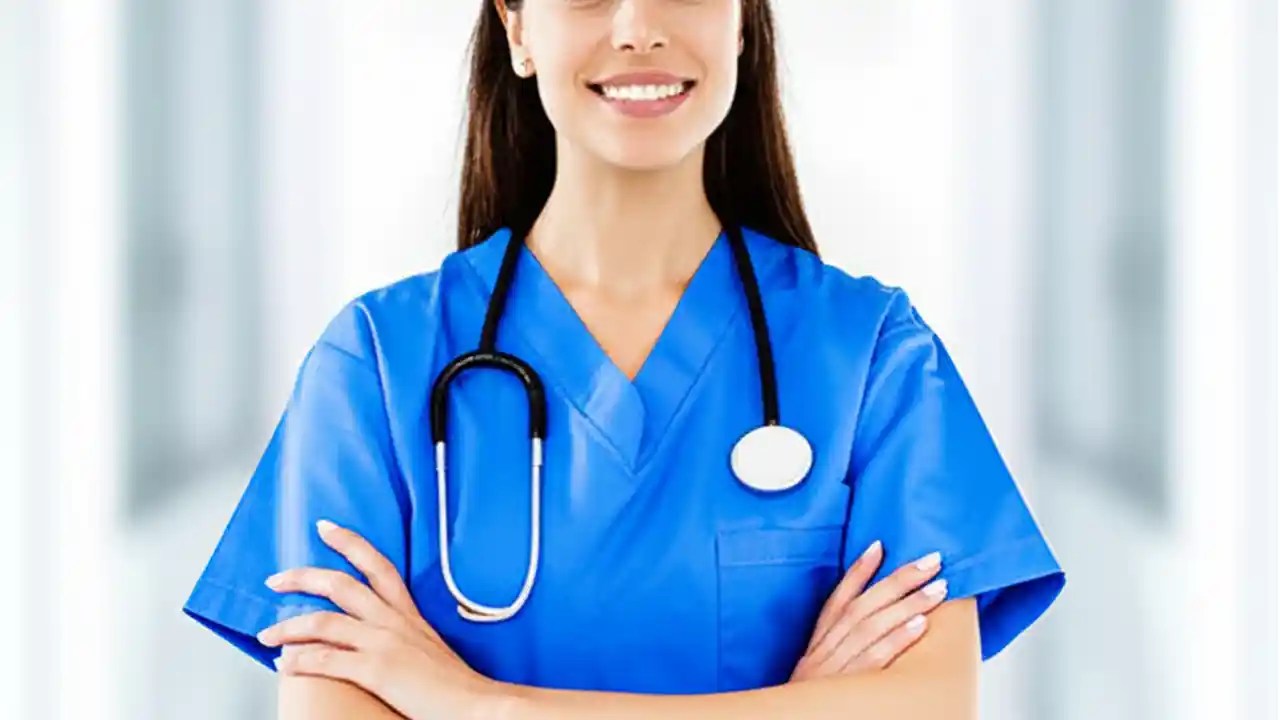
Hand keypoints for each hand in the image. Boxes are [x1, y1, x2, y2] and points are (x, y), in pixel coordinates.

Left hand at [258, 519, 505, 719]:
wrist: (477, 705)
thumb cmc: (455, 685)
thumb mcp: (429, 648)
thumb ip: (404, 638)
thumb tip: (381, 643)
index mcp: (408, 614)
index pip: (378, 565)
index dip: (350, 542)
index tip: (326, 528)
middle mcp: (394, 621)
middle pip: (341, 584)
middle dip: (302, 577)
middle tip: (275, 578)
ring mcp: (384, 643)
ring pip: (324, 622)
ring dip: (288, 627)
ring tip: (265, 634)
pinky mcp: (377, 670)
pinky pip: (326, 660)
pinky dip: (299, 661)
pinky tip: (283, 665)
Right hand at [790, 541, 947, 680]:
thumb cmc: (809, 701)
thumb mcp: (814, 671)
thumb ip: (834, 646)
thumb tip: (865, 623)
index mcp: (817, 644)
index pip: (838, 600)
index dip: (858, 572)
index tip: (879, 545)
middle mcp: (825, 649)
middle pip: (863, 605)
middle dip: (898, 579)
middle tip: (931, 561)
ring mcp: (836, 667)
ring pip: (873, 626)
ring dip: (907, 603)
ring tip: (938, 587)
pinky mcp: (848, 686)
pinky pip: (875, 659)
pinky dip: (897, 639)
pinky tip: (920, 625)